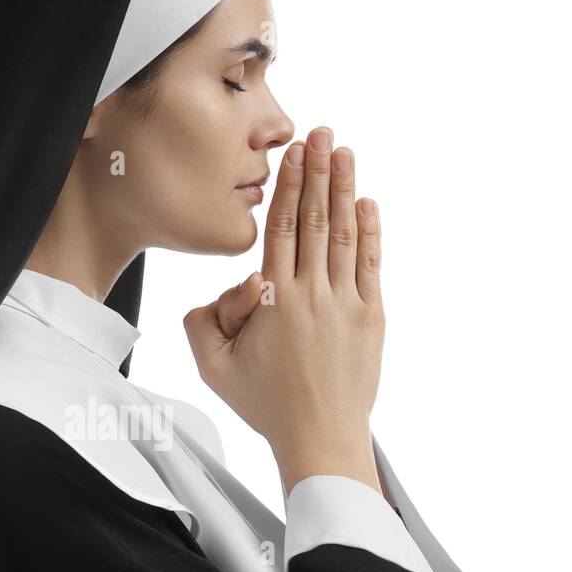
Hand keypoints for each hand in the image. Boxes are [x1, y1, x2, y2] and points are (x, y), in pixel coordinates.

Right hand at [182, 126, 384, 494]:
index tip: (293, 153)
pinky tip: (369, 204)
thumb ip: (201, 323)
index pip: (280, 228)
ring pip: (343, 234)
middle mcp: (311, 294)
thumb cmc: (267, 405)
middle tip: (322, 133)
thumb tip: (223, 289)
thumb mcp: (214, 367)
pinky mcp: (370, 319)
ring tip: (345, 152)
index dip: (288, 186)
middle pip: (314, 219)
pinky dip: (370, 232)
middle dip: (319, 171)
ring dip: (346, 190)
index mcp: (273, 300)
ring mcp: (345, 304)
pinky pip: (370, 265)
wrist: (320, 437)